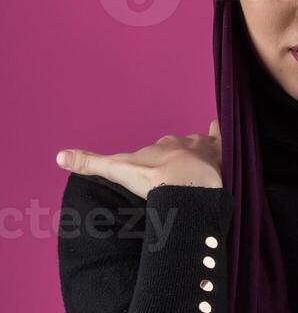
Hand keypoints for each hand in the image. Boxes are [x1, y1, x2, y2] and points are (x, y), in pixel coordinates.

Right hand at [55, 119, 223, 199]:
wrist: (188, 185)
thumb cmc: (154, 179)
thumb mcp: (118, 170)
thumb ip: (91, 164)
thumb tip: (59, 156)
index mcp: (159, 147)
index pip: (156, 150)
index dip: (155, 158)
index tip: (154, 169)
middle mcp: (181, 144)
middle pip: (178, 146)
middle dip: (177, 154)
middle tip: (177, 168)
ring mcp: (203, 149)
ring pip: (200, 144)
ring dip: (199, 149)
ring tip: (199, 158)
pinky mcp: (221, 157)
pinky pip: (222, 139)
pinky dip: (221, 134)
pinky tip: (219, 127)